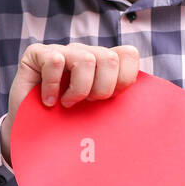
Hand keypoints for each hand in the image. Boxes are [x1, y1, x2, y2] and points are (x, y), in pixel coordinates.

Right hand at [1, 43, 139, 163]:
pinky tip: (49, 101)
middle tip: (87, 104)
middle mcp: (85, 53)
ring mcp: (61, 51)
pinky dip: (53, 86)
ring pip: (86, 59)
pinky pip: (55, 61)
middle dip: (102, 89)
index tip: (110, 99)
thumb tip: (150, 109)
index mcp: (103, 63)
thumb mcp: (100, 114)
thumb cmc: (69, 124)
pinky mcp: (37, 54)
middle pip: (110, 58)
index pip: (129, 54)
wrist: (34, 134)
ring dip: (78, 89)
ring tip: (68, 104)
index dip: (124, 80)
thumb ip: (119, 102)